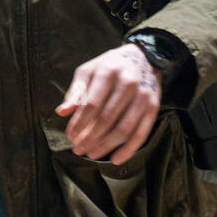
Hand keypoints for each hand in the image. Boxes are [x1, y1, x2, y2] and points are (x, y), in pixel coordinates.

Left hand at [55, 45, 159, 165]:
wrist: (144, 57)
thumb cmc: (110, 66)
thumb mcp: (89, 71)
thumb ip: (76, 91)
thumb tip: (62, 112)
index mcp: (108, 72)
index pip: (91, 104)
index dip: (79, 123)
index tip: (70, 136)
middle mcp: (128, 83)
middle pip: (107, 119)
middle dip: (90, 138)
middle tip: (78, 149)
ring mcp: (143, 96)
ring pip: (123, 129)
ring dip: (106, 146)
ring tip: (92, 153)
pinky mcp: (153, 107)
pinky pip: (141, 133)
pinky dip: (128, 150)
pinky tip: (115, 159)